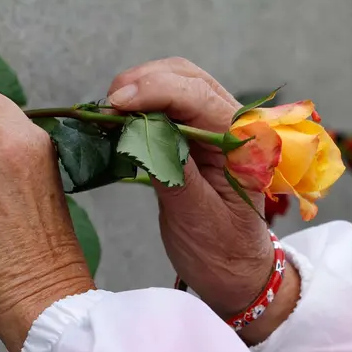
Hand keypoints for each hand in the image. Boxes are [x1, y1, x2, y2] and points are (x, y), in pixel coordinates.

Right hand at [107, 58, 295, 342]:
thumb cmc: (222, 253)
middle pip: (186, 77)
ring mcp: (217, 126)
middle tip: (106, 107)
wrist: (236, 274)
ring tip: (109, 112)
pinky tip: (121, 117)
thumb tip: (141, 132)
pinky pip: (170, 102)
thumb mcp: (197, 219)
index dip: (154, 91)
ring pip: (177, 81)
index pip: (198, 97)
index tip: (115, 103)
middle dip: (143, 82)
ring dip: (141, 87)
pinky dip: (142, 101)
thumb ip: (173, 172)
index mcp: (244, 144)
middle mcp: (235, 126)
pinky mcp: (198, 133)